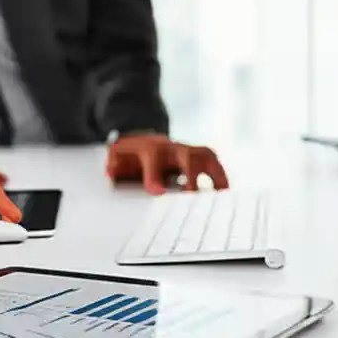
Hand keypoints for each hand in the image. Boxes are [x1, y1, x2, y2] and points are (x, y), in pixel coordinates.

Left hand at [106, 134, 228, 195]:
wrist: (145, 140)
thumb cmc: (133, 154)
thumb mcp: (117, 156)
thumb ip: (114, 163)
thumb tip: (112, 171)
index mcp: (151, 149)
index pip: (153, 158)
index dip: (154, 175)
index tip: (157, 192)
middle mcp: (173, 148)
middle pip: (187, 154)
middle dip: (193, 174)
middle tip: (194, 196)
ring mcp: (188, 150)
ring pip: (206, 156)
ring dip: (215, 174)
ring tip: (221, 197)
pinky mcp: (199, 156)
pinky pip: (213, 163)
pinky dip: (220, 177)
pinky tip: (224, 195)